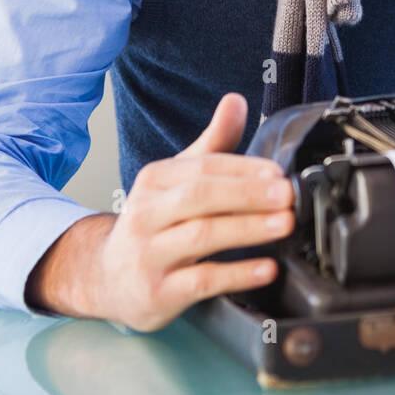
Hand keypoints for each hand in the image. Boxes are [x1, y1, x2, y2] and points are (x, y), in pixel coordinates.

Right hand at [96, 93, 293, 330]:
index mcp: (154, 181)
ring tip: (285, 224)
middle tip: (286, 195)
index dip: (243, 169)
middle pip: (200, 196)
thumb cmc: (153, 224)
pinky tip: (267, 268)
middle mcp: (146, 214)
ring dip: (249, 229)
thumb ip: (211, 144)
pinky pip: (202, 281)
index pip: (202, 167)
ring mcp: (149, 254)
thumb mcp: (176, 181)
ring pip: (201, 236)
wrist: (107, 278)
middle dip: (248, 193)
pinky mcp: (158, 292)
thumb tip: (236, 101)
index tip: (278, 172)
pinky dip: (237, 274)